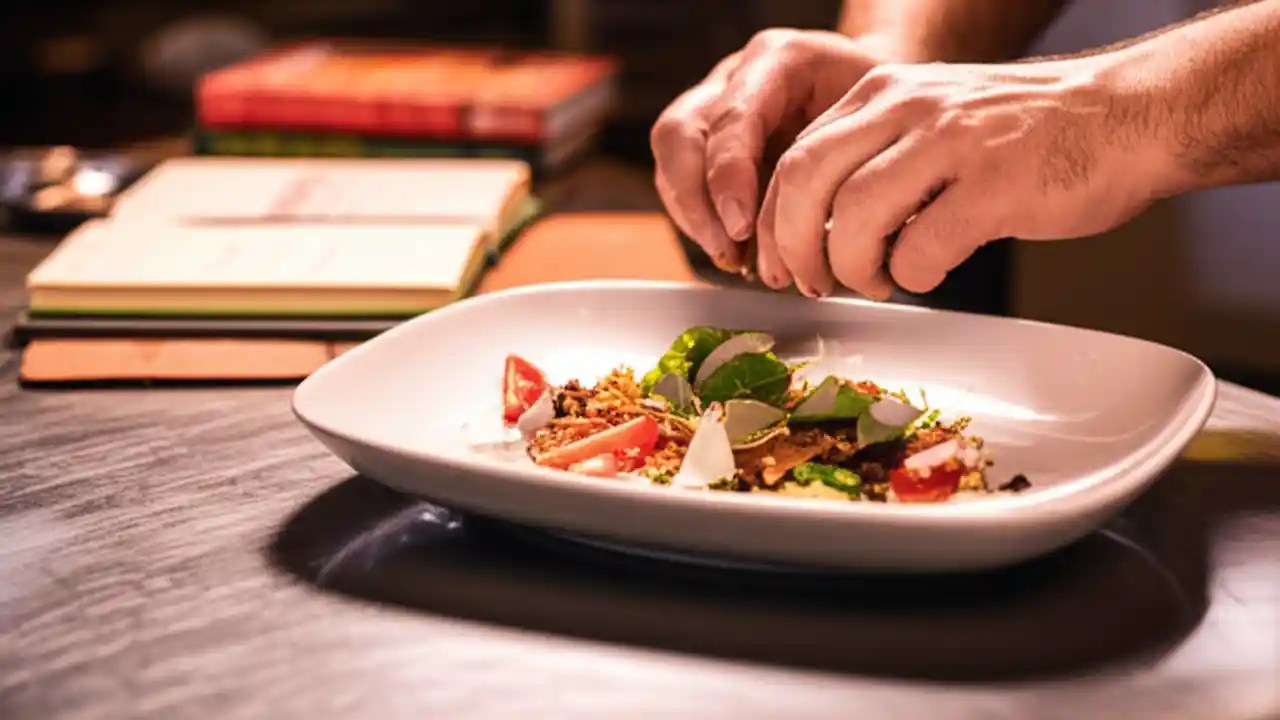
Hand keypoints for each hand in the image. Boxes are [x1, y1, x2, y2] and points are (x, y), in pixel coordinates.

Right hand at [651, 29, 889, 273]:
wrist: (882, 97)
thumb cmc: (885, 107)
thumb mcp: (880, 121)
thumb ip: (842, 160)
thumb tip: (817, 233)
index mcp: (780, 60)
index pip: (731, 117)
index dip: (728, 176)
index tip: (741, 227)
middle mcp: (736, 77)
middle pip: (679, 132)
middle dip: (695, 201)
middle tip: (727, 249)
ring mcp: (715, 106)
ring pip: (672, 157)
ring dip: (692, 216)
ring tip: (731, 257)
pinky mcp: (709, 141)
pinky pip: (682, 180)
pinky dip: (701, 220)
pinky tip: (734, 250)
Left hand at [758, 57, 1163, 297]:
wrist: (1126, 114)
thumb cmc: (1026, 133)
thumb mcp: (932, 121)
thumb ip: (874, 158)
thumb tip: (818, 228)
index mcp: (883, 93)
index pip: (795, 158)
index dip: (776, 222)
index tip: (782, 263)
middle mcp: (908, 107)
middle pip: (805, 180)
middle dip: (796, 246)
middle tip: (814, 282)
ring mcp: (952, 142)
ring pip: (854, 215)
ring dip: (854, 266)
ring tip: (879, 281)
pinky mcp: (996, 184)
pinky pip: (922, 247)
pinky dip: (914, 275)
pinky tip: (930, 272)